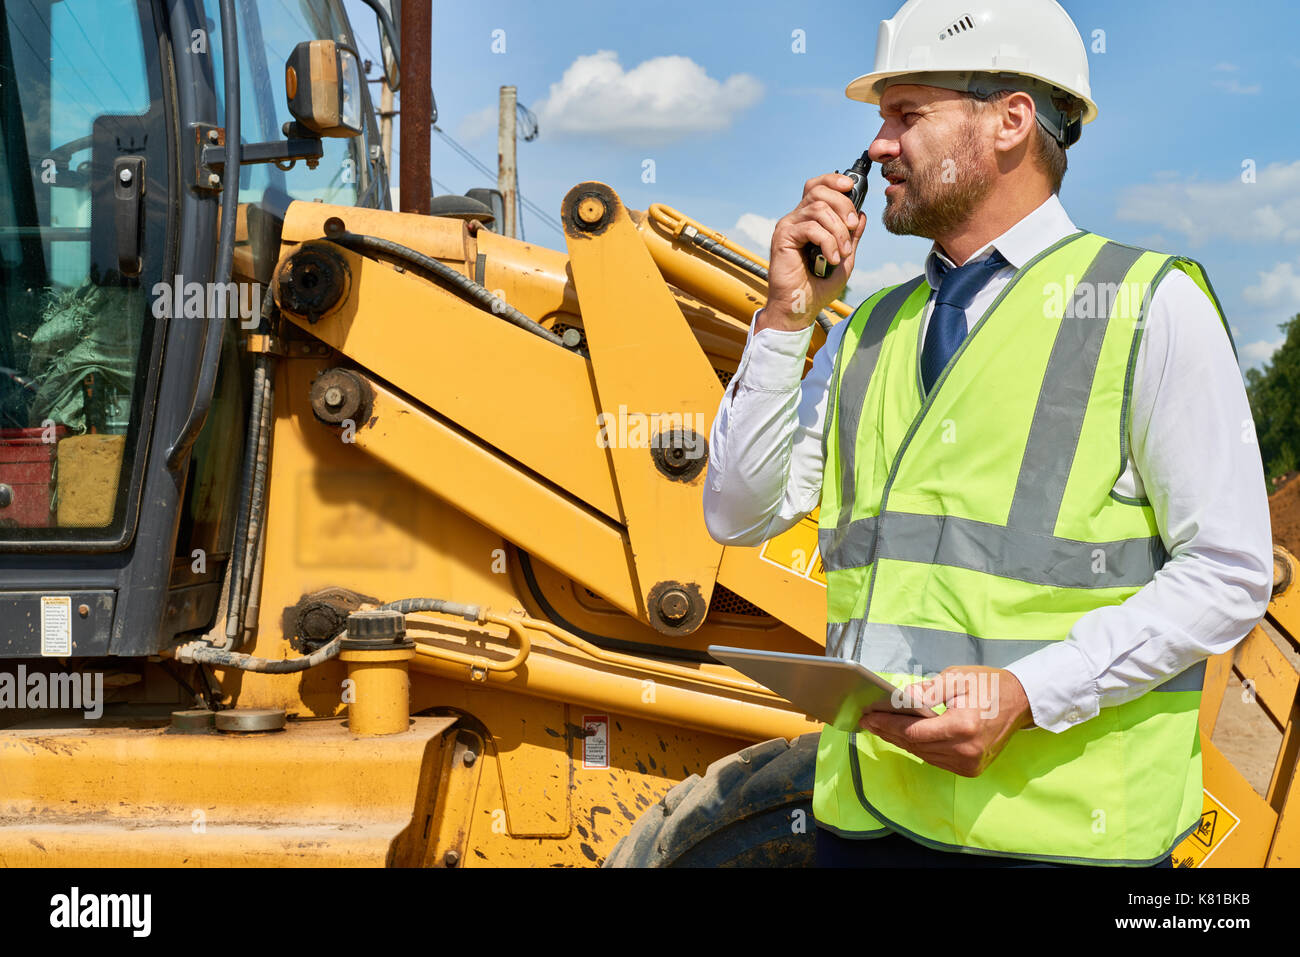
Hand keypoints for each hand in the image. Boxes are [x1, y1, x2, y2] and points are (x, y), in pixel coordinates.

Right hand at [760, 173, 867, 332]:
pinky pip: (811, 228)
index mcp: (809, 220)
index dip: (834, 181)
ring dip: (838, 231)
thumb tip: (862, 215)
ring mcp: (788, 227)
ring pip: (818, 208)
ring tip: (842, 253)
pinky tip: (832, 259)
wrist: (799, 308)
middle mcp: (796, 219)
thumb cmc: (818, 287)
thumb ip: (852, 237)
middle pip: (819, 191)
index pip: (818, 187)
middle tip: (852, 228)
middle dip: (843, 205)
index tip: (851, 187)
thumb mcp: (845, 258)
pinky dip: (828, 242)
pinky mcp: (782, 238)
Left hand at [858, 667, 1034, 777]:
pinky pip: (936, 759)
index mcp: (963, 726)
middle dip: (889, 733)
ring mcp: (970, 764)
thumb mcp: (957, 677)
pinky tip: (903, 737)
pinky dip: (919, 748)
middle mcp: (966, 751)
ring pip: (924, 755)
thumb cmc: (989, 685)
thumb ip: (927, 690)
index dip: (888, 725)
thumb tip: (900, 698)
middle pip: (916, 745)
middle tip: (868, 721)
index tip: (869, 717)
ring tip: (880, 728)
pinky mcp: (971, 769)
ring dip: (901, 742)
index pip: (915, 731)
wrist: (1020, 702)